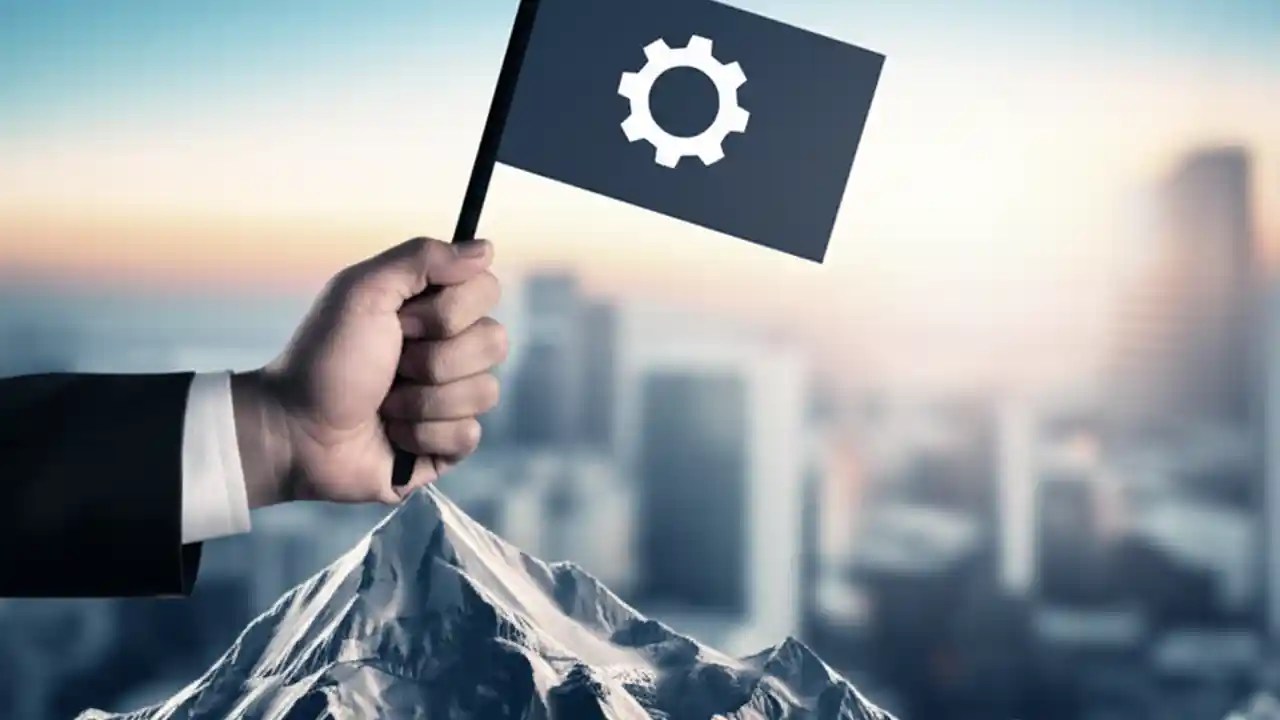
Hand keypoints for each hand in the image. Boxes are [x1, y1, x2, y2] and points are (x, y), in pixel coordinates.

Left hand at [231, 237, 506, 507]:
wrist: (296, 432)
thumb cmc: (324, 359)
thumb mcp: (363, 291)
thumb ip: (423, 257)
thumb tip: (487, 248)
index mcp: (433, 308)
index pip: (487, 290)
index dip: (448, 310)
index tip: (402, 319)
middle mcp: (450, 349)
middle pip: (495, 341)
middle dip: (434, 359)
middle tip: (392, 364)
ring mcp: (453, 397)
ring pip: (484, 392)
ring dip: (423, 401)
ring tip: (386, 404)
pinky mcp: (449, 444)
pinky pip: (469, 434)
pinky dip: (422, 435)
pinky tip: (394, 435)